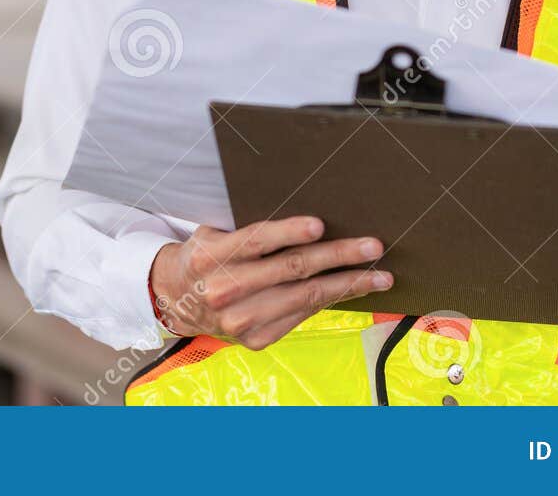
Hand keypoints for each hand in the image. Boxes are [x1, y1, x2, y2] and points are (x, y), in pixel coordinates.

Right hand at [148, 216, 392, 349]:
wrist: (177, 300)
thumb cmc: (206, 256)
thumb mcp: (214, 234)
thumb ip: (249, 229)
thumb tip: (310, 218)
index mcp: (212, 257)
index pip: (256, 242)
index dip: (289, 232)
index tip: (320, 225)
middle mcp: (225, 292)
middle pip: (290, 270)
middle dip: (338, 257)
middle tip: (372, 247)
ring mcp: (241, 321)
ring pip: (304, 298)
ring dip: (348, 285)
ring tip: (380, 277)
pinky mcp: (255, 339)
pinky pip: (301, 316)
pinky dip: (331, 302)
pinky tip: (353, 291)